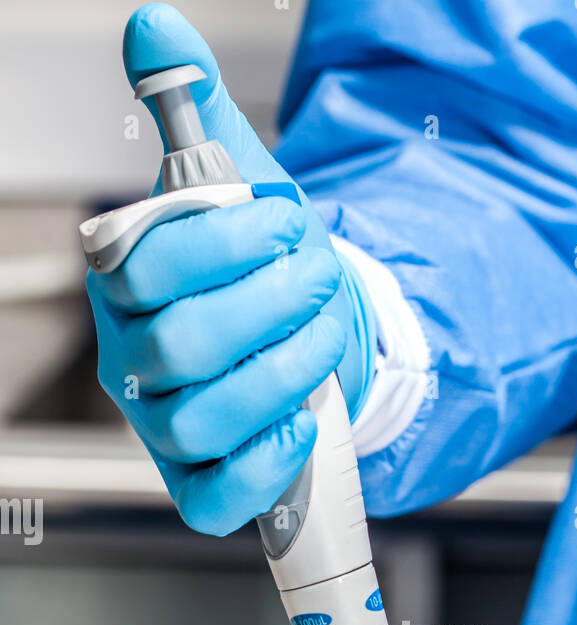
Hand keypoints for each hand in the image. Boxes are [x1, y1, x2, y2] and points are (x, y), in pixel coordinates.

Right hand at [86, 3, 375, 534]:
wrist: (304, 337)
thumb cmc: (259, 267)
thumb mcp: (237, 179)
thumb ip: (194, 106)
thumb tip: (154, 26)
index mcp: (123, 281)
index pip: (147, 262)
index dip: (229, 239)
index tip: (289, 220)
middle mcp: (131, 358)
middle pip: (181, 344)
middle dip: (275, 304)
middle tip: (321, 279)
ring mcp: (162, 427)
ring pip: (205, 418)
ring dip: (286, 371)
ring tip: (325, 336)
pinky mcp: (201, 483)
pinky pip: (214, 498)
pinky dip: (266, 460)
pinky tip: (302, 418)